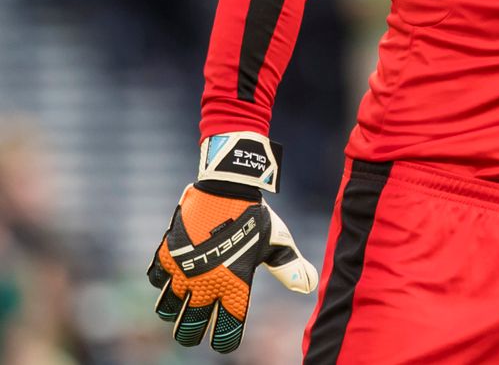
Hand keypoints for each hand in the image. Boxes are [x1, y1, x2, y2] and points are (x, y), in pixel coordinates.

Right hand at [146, 133, 316, 352]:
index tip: (223, 344)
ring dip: (172, 311)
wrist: (227, 188)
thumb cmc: (256, 216)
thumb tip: (309, 287)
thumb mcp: (276, 242)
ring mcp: (184, 269)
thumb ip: (290, 267)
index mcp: (235, 285)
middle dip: (189, 334)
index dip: (226, 339)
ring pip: (168, 307)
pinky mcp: (168, 254)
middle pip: (189, 325)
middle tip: (190, 337)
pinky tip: (169, 280)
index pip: (228, 327)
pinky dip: (161, 283)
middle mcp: (207, 283)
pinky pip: (156, 279)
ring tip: (177, 311)